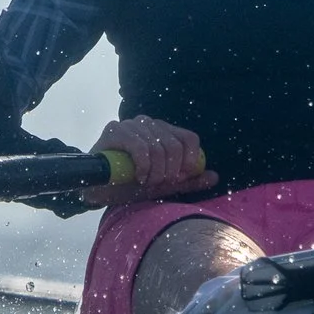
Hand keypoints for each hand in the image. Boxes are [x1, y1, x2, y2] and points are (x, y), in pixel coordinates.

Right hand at [85, 116, 216, 205]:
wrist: (98, 190)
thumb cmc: (131, 185)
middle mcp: (148, 123)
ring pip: (158, 147)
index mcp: (163, 131)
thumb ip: (188, 181)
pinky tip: (139, 176)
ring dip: (156, 171)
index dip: (191, 159)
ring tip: (147, 182)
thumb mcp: (164, 185)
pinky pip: (140, 147)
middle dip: (171, 170)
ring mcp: (130, 125)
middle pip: (175, 144)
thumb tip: (215, 176)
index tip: (181, 177)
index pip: (189, 138)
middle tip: (161, 183)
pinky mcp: (114, 131)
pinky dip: (143, 166)